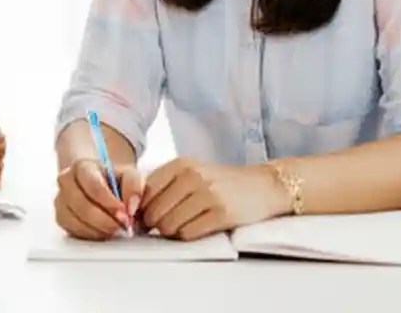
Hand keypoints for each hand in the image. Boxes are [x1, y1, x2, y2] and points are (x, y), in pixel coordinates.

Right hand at [54, 158, 142, 240]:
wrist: (101, 186)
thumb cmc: (113, 181)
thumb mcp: (128, 175)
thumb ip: (133, 186)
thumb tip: (131, 207)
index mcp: (82, 167)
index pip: (93, 186)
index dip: (109, 203)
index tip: (125, 214)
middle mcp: (66, 181)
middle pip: (82, 205)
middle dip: (105, 220)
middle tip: (122, 226)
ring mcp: (61, 200)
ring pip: (76, 220)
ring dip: (99, 229)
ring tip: (115, 229)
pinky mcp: (61, 217)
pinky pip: (73, 231)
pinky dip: (91, 234)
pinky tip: (103, 232)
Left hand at [140, 157, 287, 240]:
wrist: (264, 185)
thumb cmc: (222, 182)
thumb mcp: (192, 172)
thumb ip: (165, 186)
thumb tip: (135, 211)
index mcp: (181, 164)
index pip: (145, 191)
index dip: (140, 209)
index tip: (143, 218)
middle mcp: (192, 176)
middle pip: (154, 211)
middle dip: (154, 224)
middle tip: (163, 227)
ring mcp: (208, 194)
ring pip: (169, 225)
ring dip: (171, 232)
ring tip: (182, 226)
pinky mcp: (221, 213)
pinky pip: (189, 233)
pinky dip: (187, 236)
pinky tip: (196, 228)